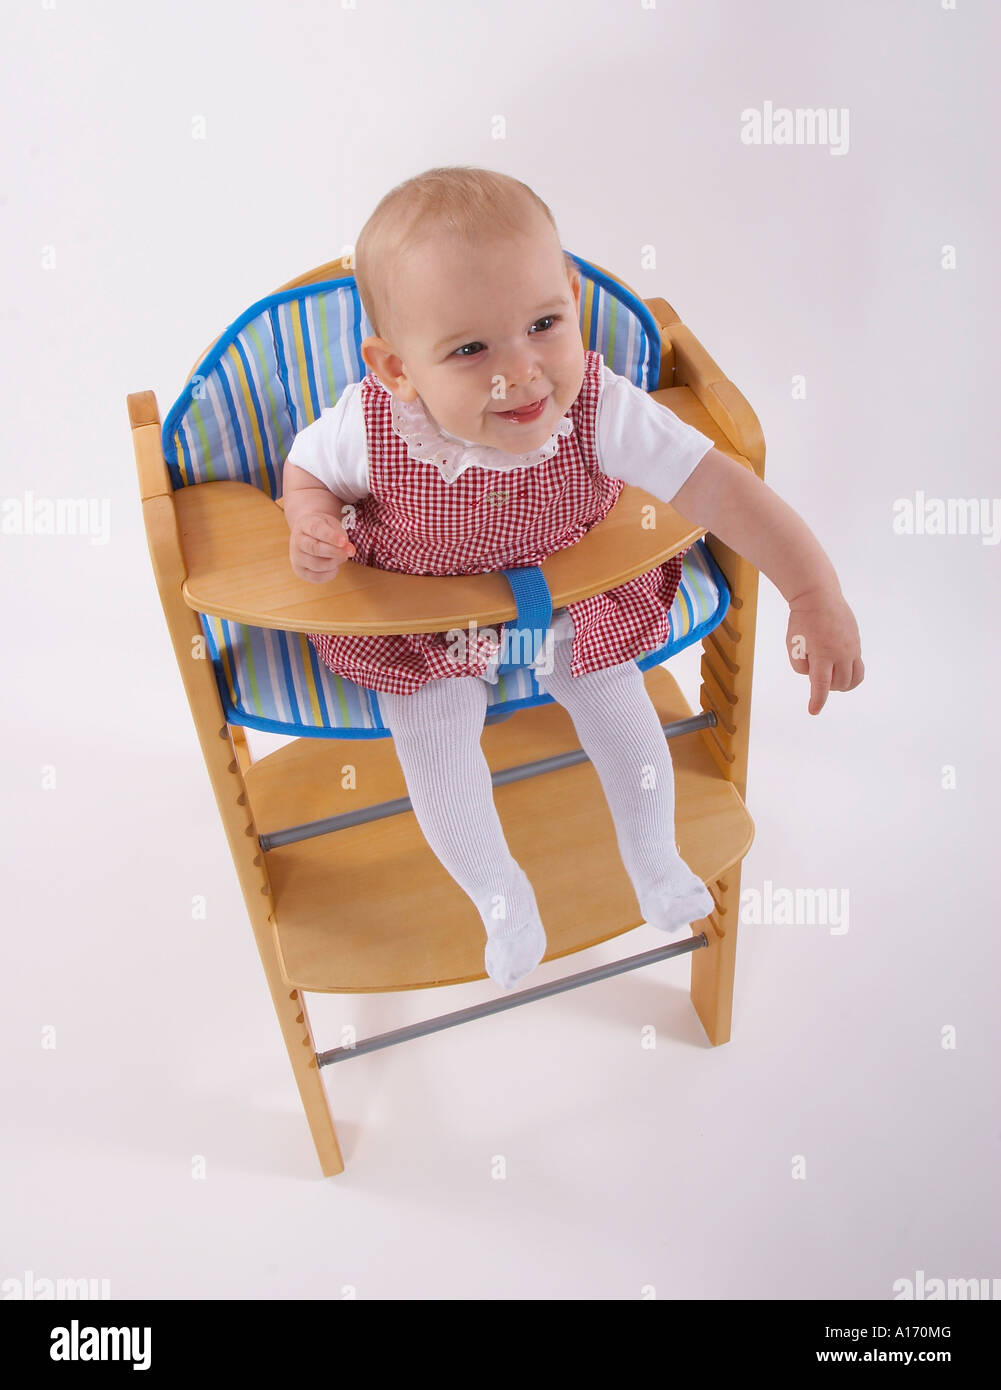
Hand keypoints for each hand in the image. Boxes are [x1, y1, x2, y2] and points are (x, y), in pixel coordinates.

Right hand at [290, 511, 355, 582]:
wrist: (309, 534)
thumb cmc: (323, 529)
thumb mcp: (333, 526)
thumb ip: (342, 537)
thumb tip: (350, 551)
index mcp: (304, 524)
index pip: (316, 529)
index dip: (331, 536)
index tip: (343, 541)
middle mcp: (297, 541)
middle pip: (314, 548)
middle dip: (334, 552)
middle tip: (347, 553)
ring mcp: (296, 557)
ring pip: (316, 564)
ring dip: (333, 563)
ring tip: (341, 557)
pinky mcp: (300, 571)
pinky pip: (316, 577)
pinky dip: (329, 574)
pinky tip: (334, 567)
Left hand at [786, 587, 863, 714]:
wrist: (819, 597)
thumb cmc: (802, 621)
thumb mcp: (793, 645)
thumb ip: (801, 666)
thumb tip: (814, 675)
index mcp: (823, 654)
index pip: (821, 685)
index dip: (817, 700)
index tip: (814, 710)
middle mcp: (841, 653)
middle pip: (840, 684)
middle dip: (828, 688)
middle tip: (816, 678)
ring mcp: (852, 648)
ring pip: (855, 678)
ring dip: (842, 684)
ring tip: (830, 678)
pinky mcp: (856, 643)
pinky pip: (859, 666)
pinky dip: (848, 673)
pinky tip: (837, 666)